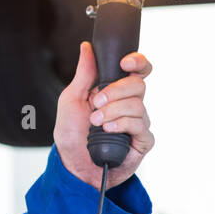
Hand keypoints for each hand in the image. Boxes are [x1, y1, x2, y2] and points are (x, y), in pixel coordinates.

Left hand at [53, 42, 153, 190]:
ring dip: (112, 112)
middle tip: (95, 103)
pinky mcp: (143, 140)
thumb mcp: (71, 100)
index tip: (124, 63)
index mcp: (115, 90)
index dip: (137, 61)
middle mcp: (129, 104)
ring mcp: (138, 122)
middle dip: (115, 91)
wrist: (73, 166)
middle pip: (138, 84)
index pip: (137, 69)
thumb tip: (87, 47)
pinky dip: (121, 125)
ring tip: (96, 123)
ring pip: (138, 105)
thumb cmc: (72, 134)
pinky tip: (108, 130)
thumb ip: (83, 74)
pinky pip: (140, 125)